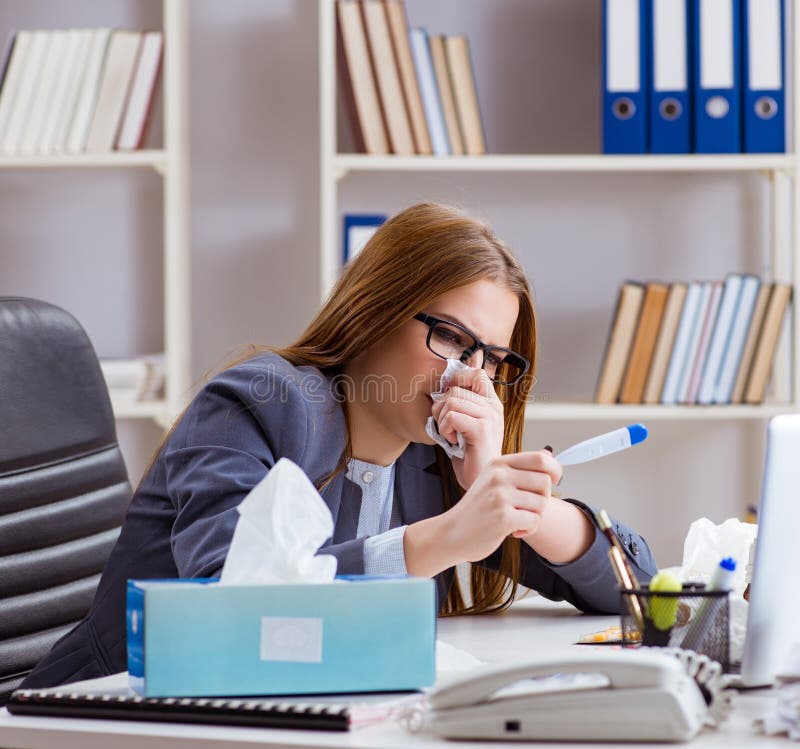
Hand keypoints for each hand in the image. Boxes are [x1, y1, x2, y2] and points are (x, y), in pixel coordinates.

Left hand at [430, 367, 503, 489]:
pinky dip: (445, 429)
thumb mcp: (465, 425)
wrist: (481, 483)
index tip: (449, 400)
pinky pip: (452, 416)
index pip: (476, 373)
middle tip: (445, 425)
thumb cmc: (471, 456)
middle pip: (456, 387)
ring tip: (450, 434)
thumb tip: (448, 384)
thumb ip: (461, 404)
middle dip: (441, 406)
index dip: (457, 380)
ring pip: (451, 400)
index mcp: (491, 403)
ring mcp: (490, 417)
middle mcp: (493, 407)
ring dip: (442, 419)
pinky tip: (452, 440)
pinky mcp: (482, 429)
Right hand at [441, 450, 562, 563]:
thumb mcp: (492, 480)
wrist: (451, 533)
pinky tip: (513, 530)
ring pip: (542, 503)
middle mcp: (499, 476)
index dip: (555, 470)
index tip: (555, 481)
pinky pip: (534, 521)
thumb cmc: (476, 509)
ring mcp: (500, 496)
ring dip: (534, 516)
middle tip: (527, 508)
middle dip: (542, 498)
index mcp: (498, 464)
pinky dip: (528, 529)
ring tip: (517, 519)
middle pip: (545, 482)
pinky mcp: (503, 518)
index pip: (540, 458)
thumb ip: (517, 470)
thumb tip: (550, 460)